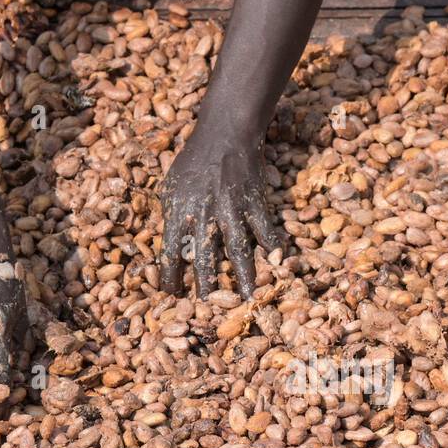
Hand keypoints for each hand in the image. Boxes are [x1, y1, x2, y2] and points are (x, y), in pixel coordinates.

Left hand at [160, 128, 282, 299]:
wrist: (225, 134)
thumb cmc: (193, 162)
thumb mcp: (171, 187)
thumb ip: (171, 218)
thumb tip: (170, 249)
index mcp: (179, 212)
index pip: (170, 254)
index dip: (170, 279)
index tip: (171, 296)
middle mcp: (205, 214)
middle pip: (204, 260)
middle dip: (206, 289)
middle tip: (207, 312)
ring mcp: (233, 210)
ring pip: (238, 252)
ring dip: (243, 280)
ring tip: (247, 302)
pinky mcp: (256, 204)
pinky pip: (266, 233)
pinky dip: (273, 252)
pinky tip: (277, 269)